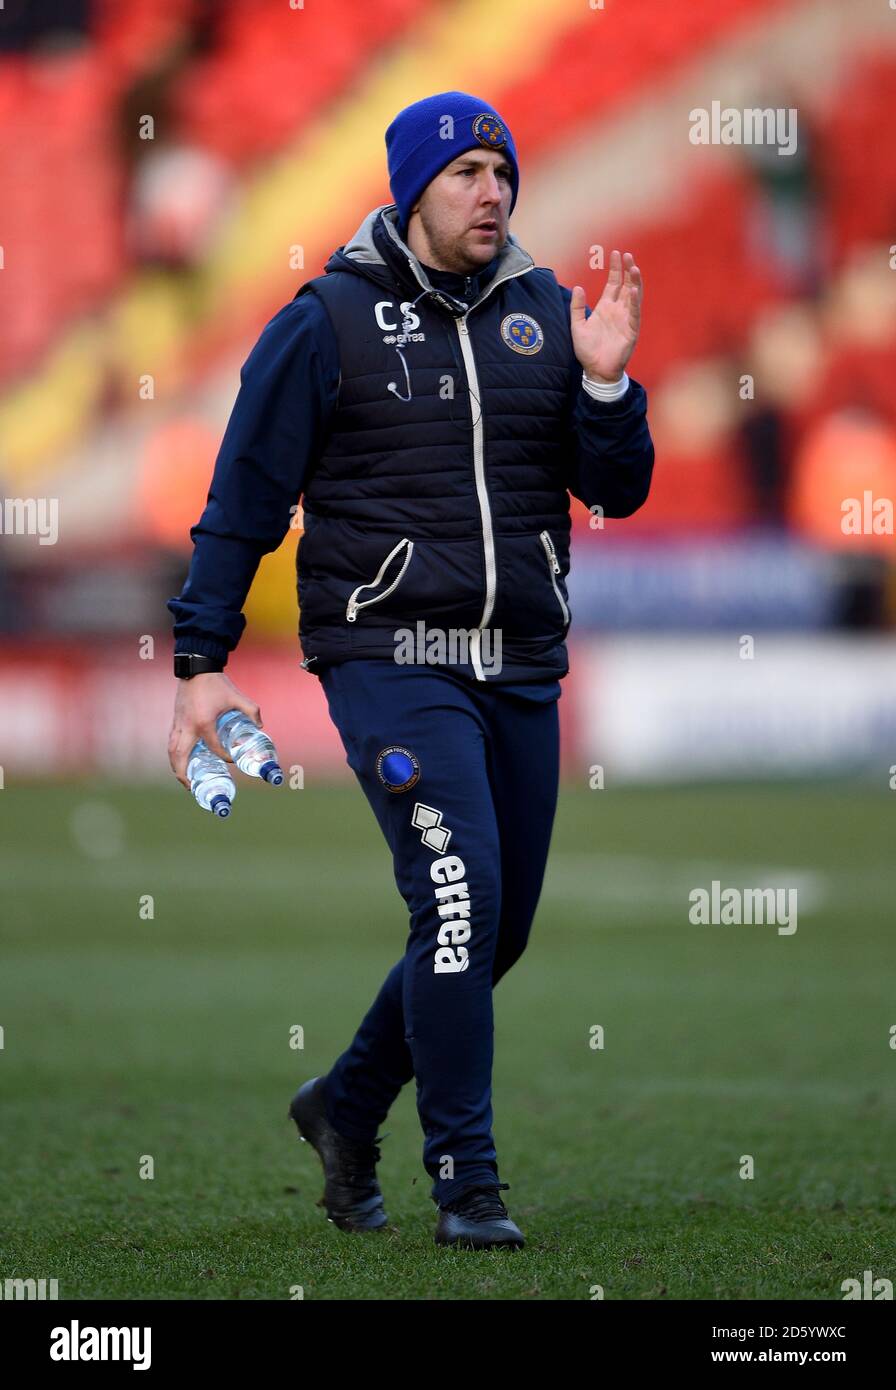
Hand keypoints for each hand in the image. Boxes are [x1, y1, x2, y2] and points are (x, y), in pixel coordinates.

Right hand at [168, 672, 263, 789]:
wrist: (196, 667)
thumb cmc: (216, 683)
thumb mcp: (237, 697)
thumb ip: (252, 711)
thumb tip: (260, 726)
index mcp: (204, 723)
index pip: (214, 748)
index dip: (224, 757)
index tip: (231, 760)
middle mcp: (187, 726)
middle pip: (180, 757)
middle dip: (183, 775)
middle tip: (192, 787)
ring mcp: (178, 723)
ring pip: (172, 751)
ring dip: (176, 767)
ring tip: (184, 779)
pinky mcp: (175, 719)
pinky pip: (172, 742)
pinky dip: (174, 754)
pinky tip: (180, 760)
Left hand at [570, 249, 642, 382]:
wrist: (595, 370)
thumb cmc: (587, 350)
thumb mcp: (577, 326)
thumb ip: (576, 307)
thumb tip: (577, 287)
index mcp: (605, 307)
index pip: (613, 283)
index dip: (615, 269)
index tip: (616, 253)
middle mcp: (618, 311)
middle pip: (625, 285)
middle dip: (627, 270)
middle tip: (627, 255)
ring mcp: (626, 319)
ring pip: (633, 296)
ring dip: (635, 282)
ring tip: (634, 267)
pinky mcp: (631, 331)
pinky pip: (634, 313)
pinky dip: (634, 302)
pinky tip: (633, 290)